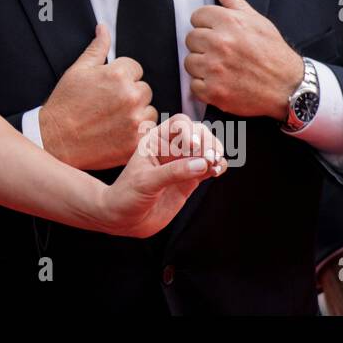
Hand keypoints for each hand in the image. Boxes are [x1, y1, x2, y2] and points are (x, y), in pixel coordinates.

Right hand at [40, 23, 157, 169]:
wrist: (56, 139)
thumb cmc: (65, 104)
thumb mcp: (78, 70)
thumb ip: (97, 47)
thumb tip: (103, 28)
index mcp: (118, 75)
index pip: (135, 68)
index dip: (120, 77)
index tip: (107, 88)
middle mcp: (130, 96)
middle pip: (144, 89)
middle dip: (130, 94)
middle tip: (108, 104)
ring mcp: (135, 120)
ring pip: (149, 110)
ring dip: (137, 113)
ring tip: (113, 119)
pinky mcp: (137, 141)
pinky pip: (148, 130)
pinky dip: (137, 131)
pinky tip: (118, 132)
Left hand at [98, 114, 226, 236]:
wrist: (124, 219)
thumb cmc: (127, 195)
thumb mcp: (146, 181)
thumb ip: (173, 172)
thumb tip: (203, 163)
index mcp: (155, 141)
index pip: (179, 123)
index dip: (190, 130)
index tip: (194, 147)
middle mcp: (170, 149)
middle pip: (198, 133)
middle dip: (208, 141)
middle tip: (211, 157)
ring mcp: (181, 165)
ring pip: (206, 150)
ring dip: (215, 153)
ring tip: (215, 164)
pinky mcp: (189, 181)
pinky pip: (208, 168)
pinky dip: (218, 167)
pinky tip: (217, 171)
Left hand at [186, 0, 303, 119]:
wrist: (289, 87)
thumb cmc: (273, 53)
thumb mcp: (256, 20)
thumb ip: (233, 0)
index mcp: (229, 22)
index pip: (196, 16)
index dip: (207, 26)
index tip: (219, 34)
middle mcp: (220, 43)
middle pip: (190, 39)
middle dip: (204, 46)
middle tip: (222, 53)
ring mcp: (215, 68)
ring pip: (190, 62)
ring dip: (203, 67)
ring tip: (223, 68)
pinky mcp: (213, 90)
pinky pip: (194, 85)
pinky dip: (205, 87)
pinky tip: (222, 83)